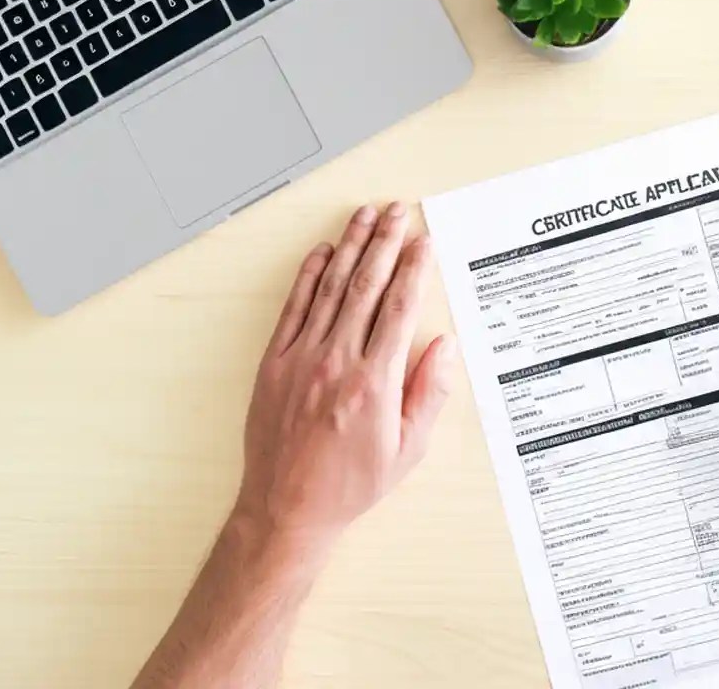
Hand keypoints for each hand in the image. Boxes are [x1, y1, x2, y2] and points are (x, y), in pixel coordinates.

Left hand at [234, 203, 455, 549]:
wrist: (286, 507)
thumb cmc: (349, 484)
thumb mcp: (407, 450)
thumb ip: (429, 393)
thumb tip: (444, 347)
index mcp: (375, 382)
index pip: (400, 308)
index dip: (415, 268)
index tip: (424, 241)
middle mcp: (338, 361)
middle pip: (367, 286)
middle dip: (385, 243)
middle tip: (397, 211)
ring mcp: (302, 359)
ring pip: (330, 288)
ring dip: (350, 247)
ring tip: (364, 217)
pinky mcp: (275, 364)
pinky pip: (294, 309)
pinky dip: (308, 277)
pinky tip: (322, 253)